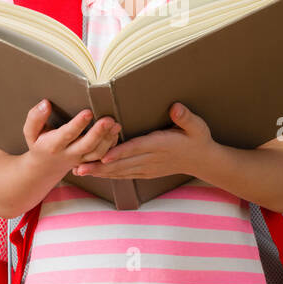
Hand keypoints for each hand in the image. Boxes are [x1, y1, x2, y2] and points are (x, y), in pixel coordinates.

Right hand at [23, 99, 121, 178]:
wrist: (45, 167)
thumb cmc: (39, 143)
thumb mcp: (30, 132)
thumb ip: (35, 117)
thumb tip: (45, 103)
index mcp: (53, 145)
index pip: (67, 134)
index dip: (78, 124)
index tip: (88, 112)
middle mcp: (68, 154)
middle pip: (86, 145)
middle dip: (98, 133)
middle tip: (108, 120)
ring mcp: (80, 159)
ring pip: (97, 153)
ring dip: (108, 139)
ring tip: (115, 124)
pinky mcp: (89, 161)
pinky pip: (102, 156)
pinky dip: (111, 145)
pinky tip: (116, 132)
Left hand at [71, 102, 213, 179]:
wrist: (203, 161)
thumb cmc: (198, 139)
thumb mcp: (197, 126)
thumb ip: (185, 117)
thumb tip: (175, 107)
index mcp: (161, 145)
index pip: (137, 149)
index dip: (120, 153)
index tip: (104, 156)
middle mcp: (151, 159)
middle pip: (122, 164)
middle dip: (99, 167)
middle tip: (79, 167)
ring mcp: (148, 167)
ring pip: (120, 172)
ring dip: (99, 173)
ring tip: (79, 172)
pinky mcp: (146, 172)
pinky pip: (125, 175)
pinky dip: (109, 175)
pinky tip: (95, 174)